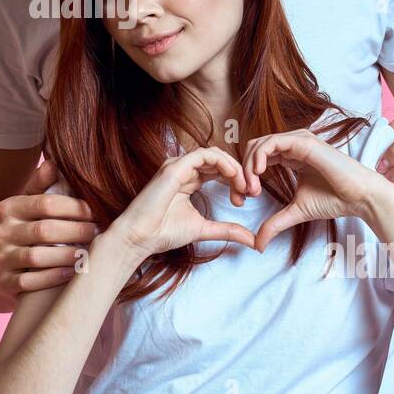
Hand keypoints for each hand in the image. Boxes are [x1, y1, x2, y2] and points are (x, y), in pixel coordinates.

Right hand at [0, 158, 100, 296]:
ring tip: (88, 254)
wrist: (5, 263)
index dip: (73, 207)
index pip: (45, 203)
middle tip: (97, 232)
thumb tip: (54, 162)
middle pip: (43, 230)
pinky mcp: (3, 282)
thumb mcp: (32, 203)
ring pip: (36, 258)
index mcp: (9, 207)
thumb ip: (43, 184)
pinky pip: (30, 281)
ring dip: (67, 256)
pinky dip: (54, 277)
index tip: (94, 211)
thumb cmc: (29, 227)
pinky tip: (72, 273)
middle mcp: (0, 232)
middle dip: (75, 231)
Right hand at [113, 148, 256, 259]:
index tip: (247, 198)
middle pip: (219, 160)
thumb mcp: (204, 229)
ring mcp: (178, 166)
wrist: (140, 238)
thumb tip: (252, 239)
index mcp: (188, 180)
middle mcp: (183, 169)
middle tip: (252, 191)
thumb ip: (228, 230)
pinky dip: (222, 162)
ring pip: (214, 154)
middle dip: (239, 173)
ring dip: (233, 167)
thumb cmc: (164, 233)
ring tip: (244, 185)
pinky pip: (204, 155)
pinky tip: (233, 176)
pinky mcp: (175, 167)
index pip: (218, 170)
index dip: (236, 180)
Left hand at [241, 129, 393, 251]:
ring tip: (251, 190)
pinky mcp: (304, 142)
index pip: (256, 158)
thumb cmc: (334, 200)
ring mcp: (298, 141)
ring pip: (259, 144)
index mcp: (290, 156)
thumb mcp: (296, 212)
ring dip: (248, 167)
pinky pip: (272, 143)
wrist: (360, 198)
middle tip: (241, 196)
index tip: (241, 200)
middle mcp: (292, 145)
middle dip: (241, 172)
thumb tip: (257, 245)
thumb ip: (275, 223)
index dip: (243, 178)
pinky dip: (259, 157)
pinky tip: (258, 175)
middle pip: (253, 149)